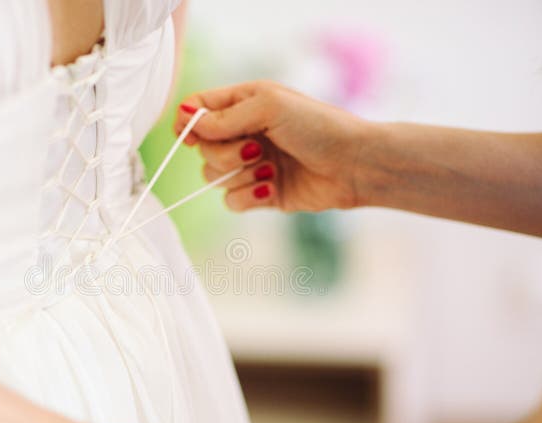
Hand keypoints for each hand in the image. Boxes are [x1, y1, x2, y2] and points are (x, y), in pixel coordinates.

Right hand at [175, 80, 374, 212]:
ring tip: (271, 169)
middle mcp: (243, 133)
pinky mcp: (260, 193)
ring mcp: (251, 164)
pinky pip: (231, 201)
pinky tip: (272, 188)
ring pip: (213, 177)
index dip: (187, 123)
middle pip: (203, 149)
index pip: (196, 109)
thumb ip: (224, 117)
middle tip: (256, 149)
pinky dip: (248, 197)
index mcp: (243, 103)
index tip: (190, 137)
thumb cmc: (318, 126)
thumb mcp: (268, 108)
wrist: (353, 165)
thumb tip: (187, 122)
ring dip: (239, 175)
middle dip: (225, 153)